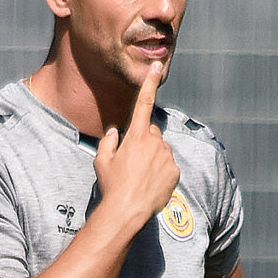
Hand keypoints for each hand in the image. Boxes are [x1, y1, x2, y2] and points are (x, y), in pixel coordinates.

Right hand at [92, 63, 177, 232]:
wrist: (127, 211)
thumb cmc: (111, 185)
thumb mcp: (102, 161)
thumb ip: (108, 141)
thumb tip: (114, 131)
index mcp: (136, 136)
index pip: (144, 103)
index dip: (150, 83)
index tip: (157, 66)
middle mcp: (155, 142)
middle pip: (152, 133)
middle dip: (144, 142)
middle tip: (131, 163)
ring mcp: (167, 156)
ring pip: (161, 150)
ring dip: (153, 158)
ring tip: (140, 177)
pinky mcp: (175, 171)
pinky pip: (168, 165)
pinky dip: (161, 172)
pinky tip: (150, 184)